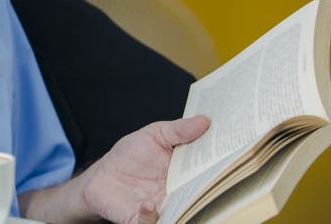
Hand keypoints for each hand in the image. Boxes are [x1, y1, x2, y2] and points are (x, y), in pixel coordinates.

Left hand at [80, 116, 209, 223]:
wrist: (102, 177)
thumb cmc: (129, 155)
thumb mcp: (154, 135)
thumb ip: (178, 130)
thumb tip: (204, 120)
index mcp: (186, 171)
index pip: (210, 170)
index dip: (220, 164)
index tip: (232, 155)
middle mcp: (181, 192)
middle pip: (202, 195)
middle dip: (210, 191)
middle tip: (214, 183)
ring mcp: (165, 208)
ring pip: (185, 213)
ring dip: (186, 209)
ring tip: (177, 197)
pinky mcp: (146, 220)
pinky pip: (154, 223)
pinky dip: (152, 216)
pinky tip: (149, 204)